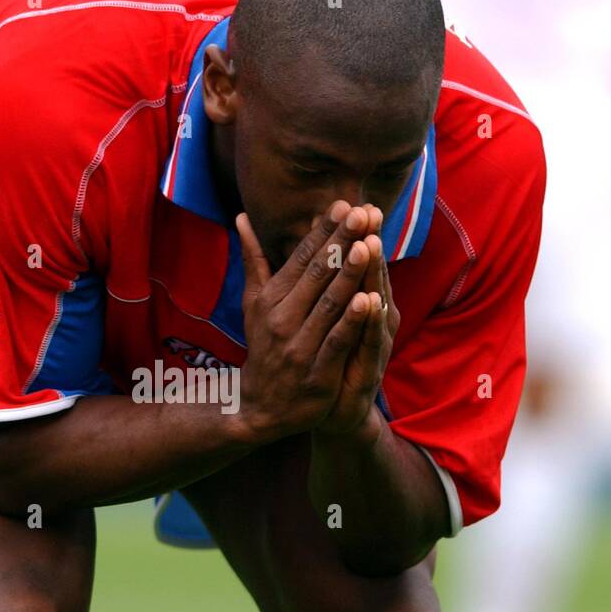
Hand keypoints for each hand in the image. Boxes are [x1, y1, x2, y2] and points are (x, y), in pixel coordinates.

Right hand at [236, 200, 389, 441]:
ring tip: (368, 245)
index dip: (323, 231)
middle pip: (318, 275)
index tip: (343, 204)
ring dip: (350, 275)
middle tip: (361, 212)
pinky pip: (337, 342)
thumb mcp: (254, 303)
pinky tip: (369, 299)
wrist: (260, 407)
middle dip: (342, 243)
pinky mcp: (317, 374)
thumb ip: (254, 259)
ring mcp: (299, 347)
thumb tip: (241, 217)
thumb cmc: (264, 346)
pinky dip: (353, 322)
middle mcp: (282, 319)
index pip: (301, 258)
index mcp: (271, 298)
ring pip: (329, 305)